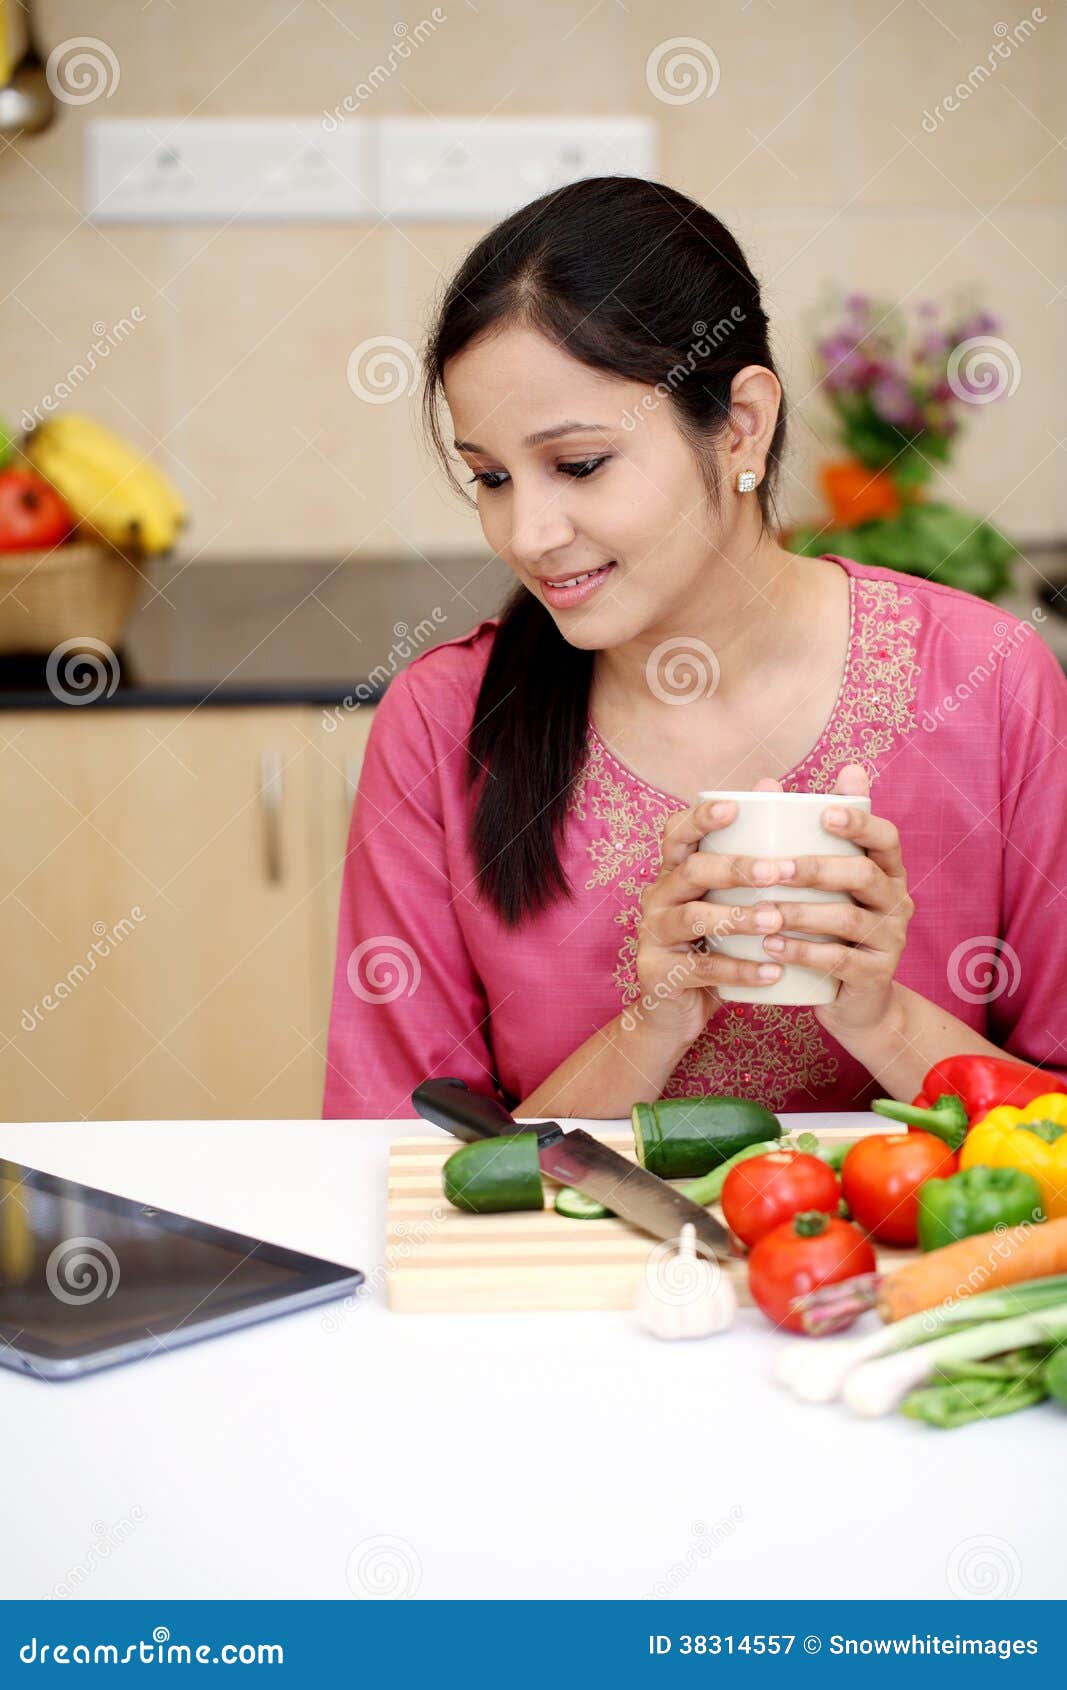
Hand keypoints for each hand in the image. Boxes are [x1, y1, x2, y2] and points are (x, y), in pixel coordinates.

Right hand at [632, 787, 790, 1051]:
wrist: (674, 1011)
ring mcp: (653, 935)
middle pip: (691, 870)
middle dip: (736, 867)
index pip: (677, 833)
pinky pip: (701, 968)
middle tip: (779, 871)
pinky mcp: (658, 973)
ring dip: (739, 917)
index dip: (701, 817)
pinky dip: (740, 969)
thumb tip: (774, 783)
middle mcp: (657, 897)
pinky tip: (773, 972)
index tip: (734, 807)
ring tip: (777, 921)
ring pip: (693, 917)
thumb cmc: (713, 944)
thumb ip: (747, 850)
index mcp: (674, 873)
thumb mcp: (727, 900)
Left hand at [741, 763, 914, 1037]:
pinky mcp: (877, 975)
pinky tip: (771, 947)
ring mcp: (892, 939)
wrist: (856, 1001)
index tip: (823, 813)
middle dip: (815, 868)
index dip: (859, 822)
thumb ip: (802, 834)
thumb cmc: (829, 927)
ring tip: (762, 911)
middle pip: (863, 874)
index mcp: (888, 870)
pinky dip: (803, 952)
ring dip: (801, 912)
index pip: (885, 837)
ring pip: (848, 917)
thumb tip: (767, 781)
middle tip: (771, 870)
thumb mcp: (823, 883)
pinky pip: (841, 960)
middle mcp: (897, 900)